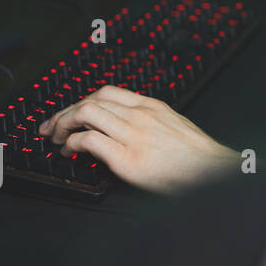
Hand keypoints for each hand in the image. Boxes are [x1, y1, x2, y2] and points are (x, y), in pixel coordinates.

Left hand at [38, 85, 238, 194]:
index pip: (107, 92)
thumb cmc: (197, 157)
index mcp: (151, 107)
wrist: (214, 173)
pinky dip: (73, 145)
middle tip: (51, 127)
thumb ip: (148, 122)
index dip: (81, 101)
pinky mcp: (127, 158)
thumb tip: (123, 127)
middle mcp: (140, 115)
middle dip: (64, 112)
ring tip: (57, 140)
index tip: (70, 114)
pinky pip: (90, 141)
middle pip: (91, 99)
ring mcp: (133, 134)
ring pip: (86, 114)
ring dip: (63, 125)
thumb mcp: (173, 127)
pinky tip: (70, 153)